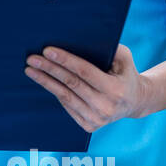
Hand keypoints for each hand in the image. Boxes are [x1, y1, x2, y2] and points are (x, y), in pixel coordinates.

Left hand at [24, 44, 150, 132]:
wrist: (134, 102)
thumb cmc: (125, 74)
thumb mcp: (125, 59)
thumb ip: (111, 49)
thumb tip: (83, 40)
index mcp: (116, 90)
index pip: (85, 72)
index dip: (65, 61)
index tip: (47, 50)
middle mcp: (106, 107)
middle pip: (71, 84)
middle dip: (49, 69)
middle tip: (32, 59)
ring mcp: (97, 119)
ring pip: (65, 96)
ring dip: (45, 81)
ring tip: (31, 69)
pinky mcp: (89, 126)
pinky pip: (67, 105)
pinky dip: (55, 91)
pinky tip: (44, 81)